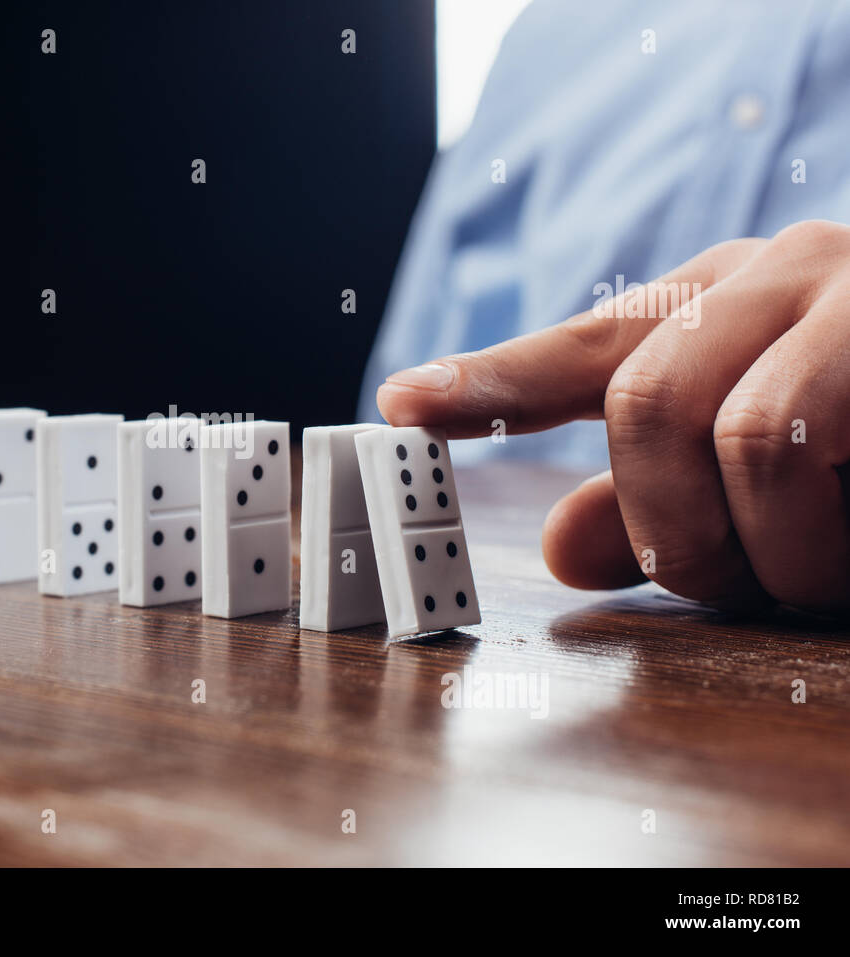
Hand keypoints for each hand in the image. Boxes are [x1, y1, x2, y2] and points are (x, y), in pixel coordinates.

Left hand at [376, 220, 849, 613]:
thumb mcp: (759, 477)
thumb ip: (654, 507)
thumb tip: (557, 550)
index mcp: (714, 303)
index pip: (580, 348)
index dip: (487, 383)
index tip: (399, 402)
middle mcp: (771, 275)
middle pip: (644, 404)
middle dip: (669, 533)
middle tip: (721, 585)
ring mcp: (846, 292)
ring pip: (739, 438)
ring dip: (763, 553)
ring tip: (809, 575)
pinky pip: (807, 450)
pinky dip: (817, 545)